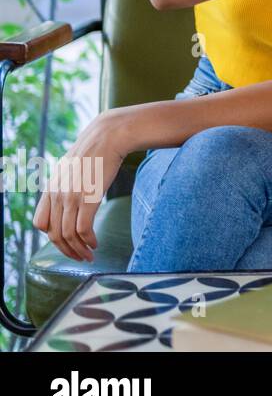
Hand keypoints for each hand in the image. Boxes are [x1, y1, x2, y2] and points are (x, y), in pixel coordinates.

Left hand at [33, 112, 127, 262]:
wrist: (107, 137)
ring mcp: (72, 197)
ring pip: (69, 235)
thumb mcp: (70, 171)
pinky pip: (84, 229)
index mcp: (50, 189)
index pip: (40, 223)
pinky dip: (89, 241)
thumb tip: (68, 202)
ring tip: (89, 255)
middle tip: (79, 257)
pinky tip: (96, 243)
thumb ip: (64, 187)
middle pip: (55, 234)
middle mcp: (57, 195)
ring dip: (79, 250)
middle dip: (66, 251)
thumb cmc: (93, 153)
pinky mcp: (89, 198)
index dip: (51, 237)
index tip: (66, 242)